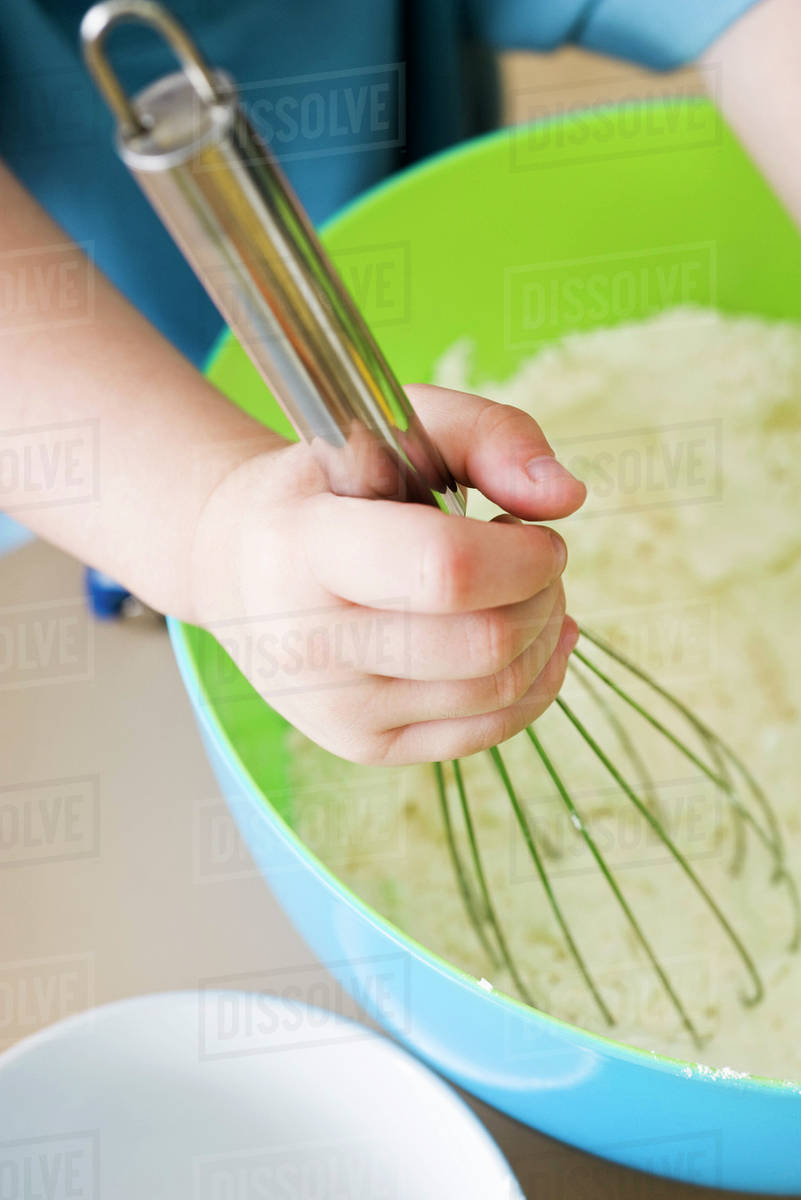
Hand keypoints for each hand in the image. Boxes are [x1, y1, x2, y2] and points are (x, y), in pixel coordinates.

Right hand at [190, 384, 585, 764]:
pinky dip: (537, 681)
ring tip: (523, 590)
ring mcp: (335, 708)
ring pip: (499, 689)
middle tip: (534, 557)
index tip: (530, 527)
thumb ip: (488, 434)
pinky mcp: (365, 746)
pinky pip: (490, 730)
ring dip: (545, 631)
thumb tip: (567, 496)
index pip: (443, 570)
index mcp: (303, 549)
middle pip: (487, 642)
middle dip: (543, 591)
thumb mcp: (395, 425)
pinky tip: (530, 637)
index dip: (522, 553)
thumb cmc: (333, 486)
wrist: (243, 563)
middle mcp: (309, 643)